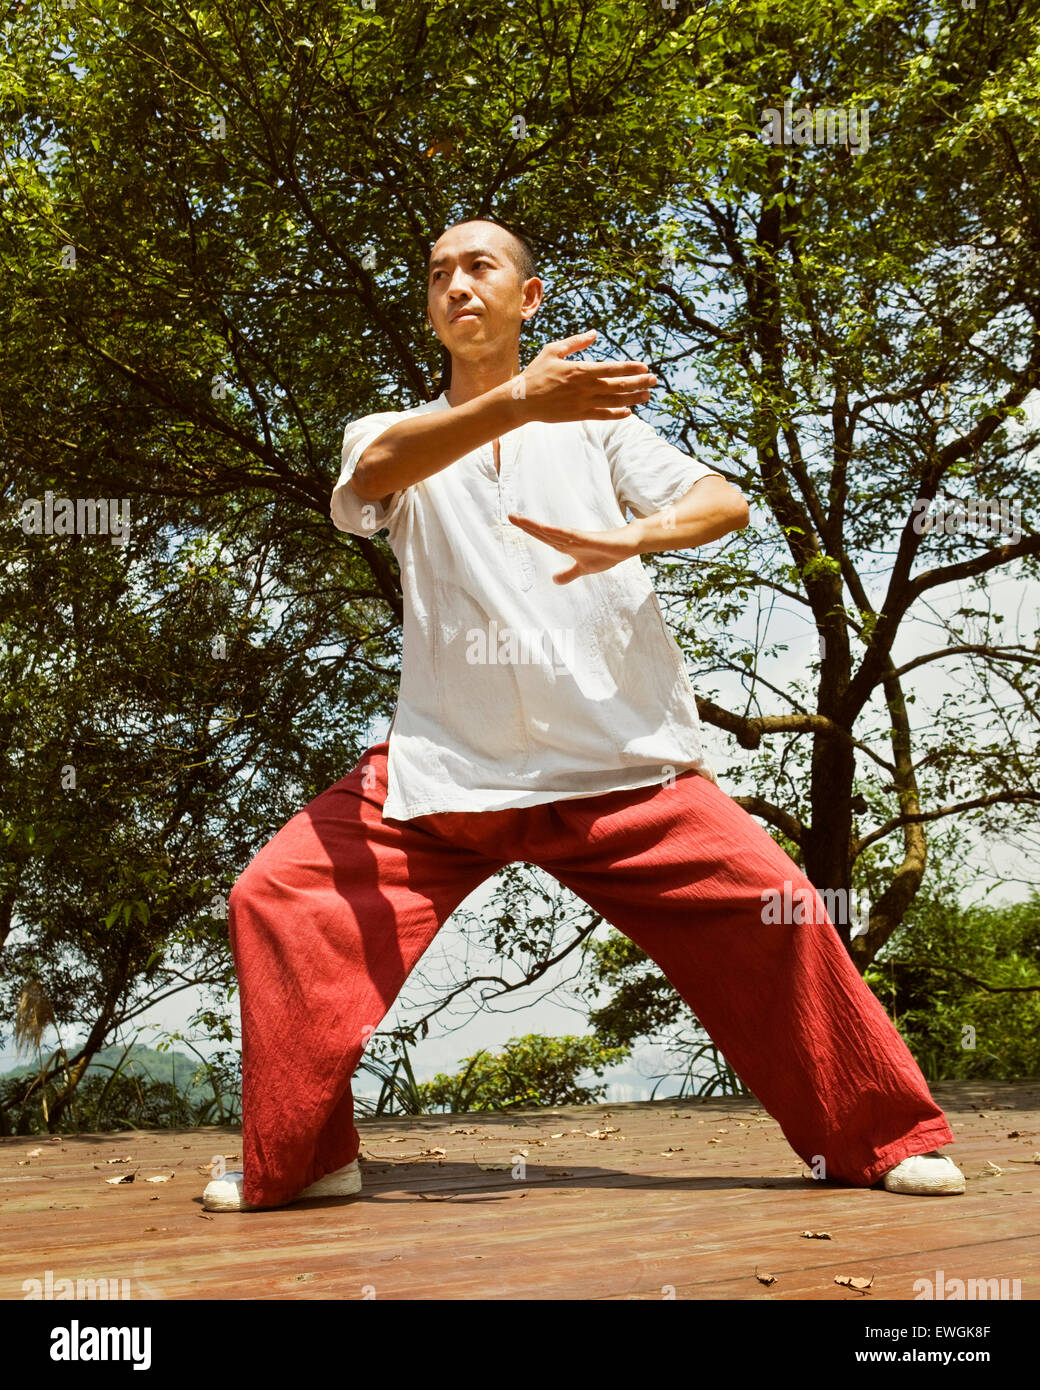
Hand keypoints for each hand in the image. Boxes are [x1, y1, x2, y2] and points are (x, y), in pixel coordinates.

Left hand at [506, 512, 637, 583]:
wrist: (626, 546)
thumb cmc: (605, 554)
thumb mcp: (583, 569)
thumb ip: (568, 573)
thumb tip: (554, 580)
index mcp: (565, 545)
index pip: (542, 536)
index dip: (528, 529)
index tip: (513, 520)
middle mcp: (568, 539)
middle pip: (543, 531)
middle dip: (526, 524)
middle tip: (510, 515)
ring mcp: (578, 538)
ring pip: (553, 532)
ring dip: (537, 526)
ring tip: (521, 519)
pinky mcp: (589, 539)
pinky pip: (570, 535)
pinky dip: (557, 532)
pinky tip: (545, 529)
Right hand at [513, 330, 656, 424]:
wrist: (523, 399)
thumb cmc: (537, 373)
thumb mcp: (554, 350)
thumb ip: (576, 342)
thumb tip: (594, 334)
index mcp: (581, 369)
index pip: (612, 368)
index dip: (631, 368)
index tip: (644, 367)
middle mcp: (586, 387)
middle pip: (619, 385)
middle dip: (639, 383)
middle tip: (654, 380)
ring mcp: (583, 403)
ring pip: (615, 401)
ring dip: (633, 399)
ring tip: (647, 396)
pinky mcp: (579, 415)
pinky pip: (603, 415)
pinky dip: (617, 414)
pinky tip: (628, 413)